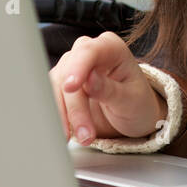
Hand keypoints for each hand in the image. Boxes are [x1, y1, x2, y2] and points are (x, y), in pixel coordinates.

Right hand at [48, 32, 166, 143]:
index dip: (78, 68)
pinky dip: (56, 115)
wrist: (131, 117)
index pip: (89, 51)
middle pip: (69, 73)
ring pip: (56, 86)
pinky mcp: (61, 84)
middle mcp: (88, 52)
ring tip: (82, 138)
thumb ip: (109, 89)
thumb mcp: (131, 100)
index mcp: (111, 48)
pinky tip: (64, 132)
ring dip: (64, 115)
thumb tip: (89, 80)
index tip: (71, 87)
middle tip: (86, 134)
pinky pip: (50, 97)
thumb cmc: (137, 103)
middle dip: (75, 107)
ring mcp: (72, 67)